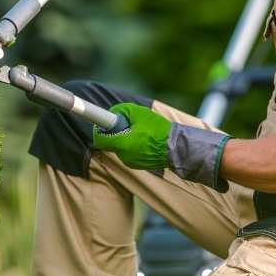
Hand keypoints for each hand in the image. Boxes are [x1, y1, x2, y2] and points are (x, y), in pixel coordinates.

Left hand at [93, 103, 230, 191]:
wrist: (176, 147)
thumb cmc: (158, 129)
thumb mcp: (138, 112)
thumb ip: (121, 111)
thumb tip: (111, 114)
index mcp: (122, 143)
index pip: (99, 139)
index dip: (98, 131)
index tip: (99, 125)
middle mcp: (123, 155)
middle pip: (110, 143)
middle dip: (115, 133)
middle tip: (126, 125)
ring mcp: (131, 162)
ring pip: (120, 148)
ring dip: (125, 139)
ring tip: (141, 132)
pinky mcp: (138, 165)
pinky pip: (130, 154)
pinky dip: (134, 147)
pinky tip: (146, 141)